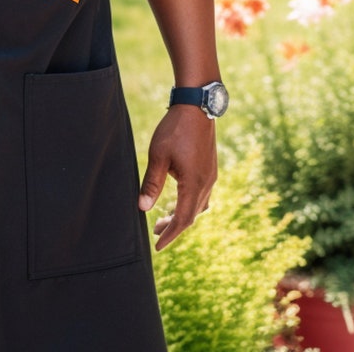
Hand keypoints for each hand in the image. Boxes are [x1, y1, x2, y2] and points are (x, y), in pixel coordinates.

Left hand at [137, 104, 216, 249]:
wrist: (197, 106)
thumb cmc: (175, 129)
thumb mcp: (158, 155)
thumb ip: (152, 183)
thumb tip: (143, 209)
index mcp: (194, 184)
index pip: (183, 219)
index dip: (170, 235)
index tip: (157, 246)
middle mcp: (207, 183)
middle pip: (191, 215)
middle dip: (174, 227)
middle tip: (155, 232)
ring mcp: (211, 175)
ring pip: (198, 205)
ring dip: (182, 215)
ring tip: (164, 218)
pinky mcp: (210, 168)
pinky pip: (202, 194)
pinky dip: (189, 203)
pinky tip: (178, 198)